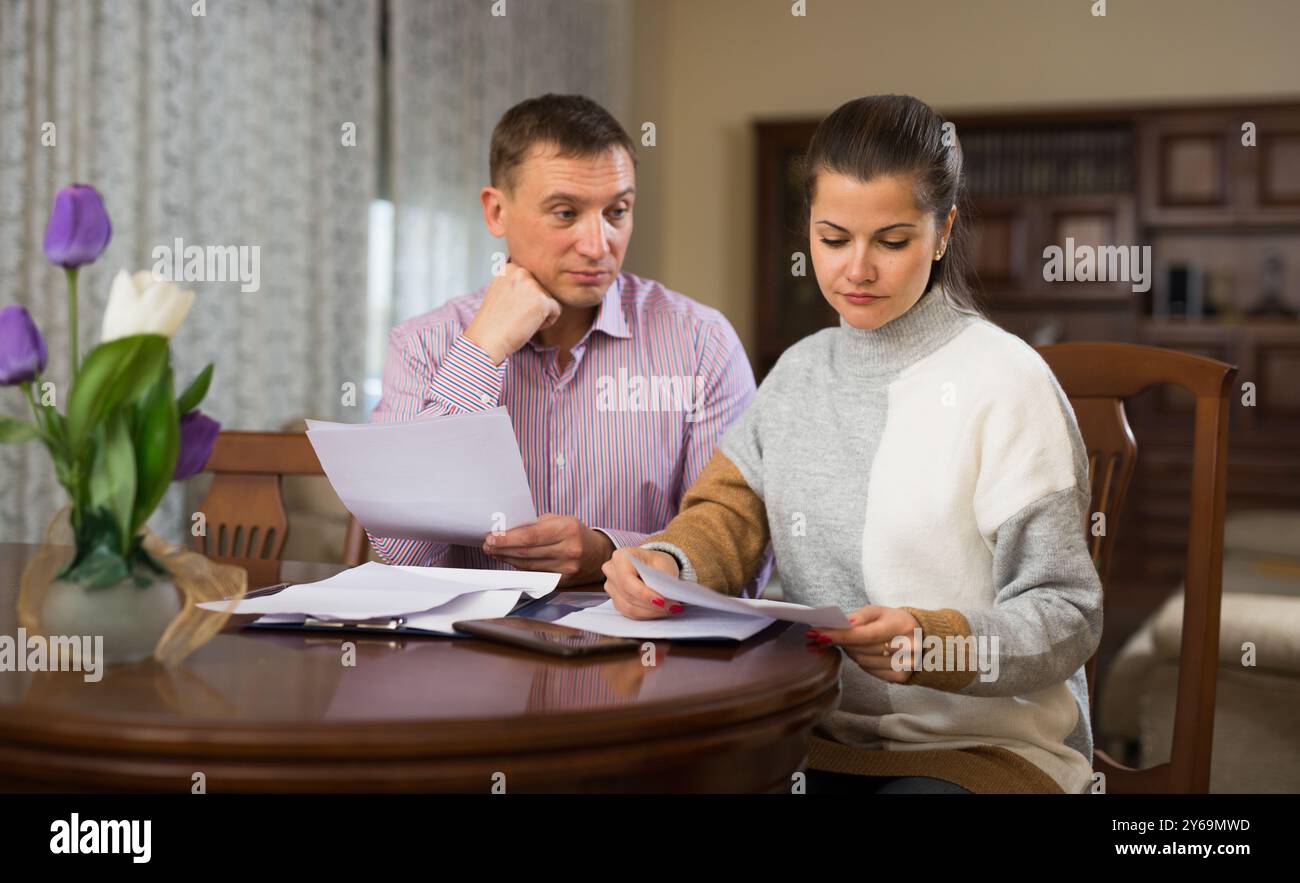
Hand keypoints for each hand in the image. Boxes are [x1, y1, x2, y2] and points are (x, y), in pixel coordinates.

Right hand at [463, 263, 562, 363]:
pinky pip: (556, 311)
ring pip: (549, 301)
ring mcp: (532, 285)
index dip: (523, 300)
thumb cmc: (493, 323)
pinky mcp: (543, 300)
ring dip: (538, 314)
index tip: (509, 308)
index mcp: (510, 268)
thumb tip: (534, 288)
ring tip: (519, 320)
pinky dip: (546, 323)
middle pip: (542, 290)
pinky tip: (527, 325)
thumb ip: (517, 285)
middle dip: (532, 306)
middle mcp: (521, 272)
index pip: (532, 282)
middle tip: (514, 316)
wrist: (487, 340)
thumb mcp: (501, 293)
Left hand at [482, 514, 613, 585]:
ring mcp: (567, 568)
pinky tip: (511, 561)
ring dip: (508, 559)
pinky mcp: (563, 581)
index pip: (531, 536)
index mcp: (567, 529)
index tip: (491, 537)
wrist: (598, 554)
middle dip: (503, 549)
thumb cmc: (575, 533)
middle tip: (487, 545)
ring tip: (494, 552)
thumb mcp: (560, 520)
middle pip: (527, 552)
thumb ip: (536, 525)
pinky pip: (535, 574)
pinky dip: (520, 567)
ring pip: (528, 566)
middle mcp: (568, 550)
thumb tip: (507, 531)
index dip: (508, 539)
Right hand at [600, 547, 682, 619]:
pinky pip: (629, 613)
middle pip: (628, 595)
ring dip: (651, 612)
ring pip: (629, 607)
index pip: (627, 580)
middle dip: (651, 605)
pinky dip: (646, 614)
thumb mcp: (663, 564)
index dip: (644, 594)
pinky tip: (659, 611)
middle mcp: (611, 570)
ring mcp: (611, 586)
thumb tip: (664, 597)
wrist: (651, 566)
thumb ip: (661, 580)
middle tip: (673, 607)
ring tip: (669, 609)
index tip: (662, 601)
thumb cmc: (656, 562)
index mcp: (621, 556)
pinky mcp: (615, 599)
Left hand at [809, 606, 922, 683]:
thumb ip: (860, 616)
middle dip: (842, 642)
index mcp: (901, 625)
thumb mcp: (881, 612)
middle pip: (862, 649)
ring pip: (863, 661)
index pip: (866, 634)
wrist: (925, 640)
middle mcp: (907, 647)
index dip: (841, 635)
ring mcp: (906, 664)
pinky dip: (862, 662)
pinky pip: (870, 671)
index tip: (819, 633)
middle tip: (829, 636)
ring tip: (851, 643)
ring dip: (851, 652)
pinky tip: (865, 653)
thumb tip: (842, 624)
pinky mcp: (902, 677)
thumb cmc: (895, 623)